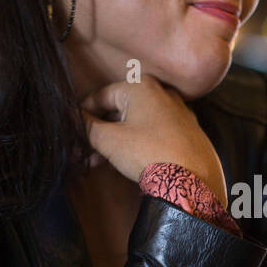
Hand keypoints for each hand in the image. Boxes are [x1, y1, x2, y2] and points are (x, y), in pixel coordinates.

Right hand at [80, 75, 227, 205]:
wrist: (193, 180)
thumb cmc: (150, 154)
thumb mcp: (109, 140)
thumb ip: (87, 127)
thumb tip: (74, 119)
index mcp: (141, 86)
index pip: (101, 96)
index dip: (83, 114)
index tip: (72, 130)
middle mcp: (163, 93)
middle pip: (120, 110)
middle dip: (99, 131)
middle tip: (83, 151)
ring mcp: (178, 113)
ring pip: (137, 123)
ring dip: (116, 141)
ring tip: (98, 162)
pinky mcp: (188, 133)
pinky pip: (154, 133)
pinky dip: (137, 144)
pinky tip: (125, 162)